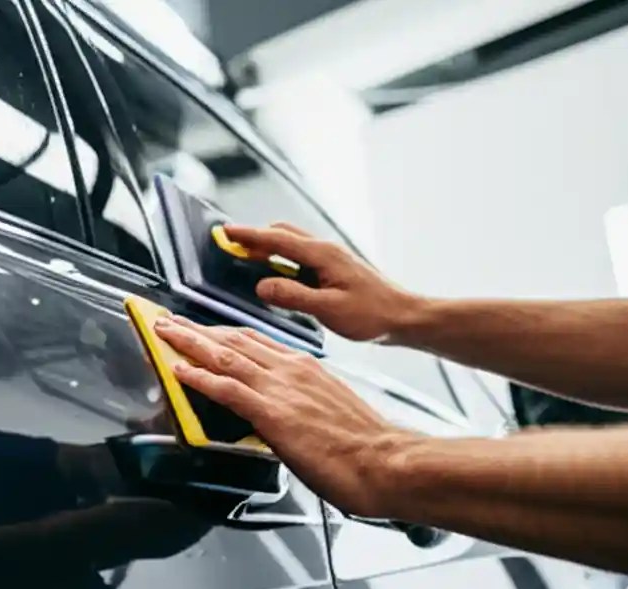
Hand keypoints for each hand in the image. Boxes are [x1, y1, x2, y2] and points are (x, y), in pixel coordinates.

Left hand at [153, 315, 417, 517]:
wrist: (388, 461)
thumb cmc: (366, 446)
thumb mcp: (331, 410)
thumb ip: (303, 404)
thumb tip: (287, 413)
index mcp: (305, 368)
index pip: (254, 342)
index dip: (222, 333)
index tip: (201, 328)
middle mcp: (291, 370)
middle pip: (234, 340)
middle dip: (197, 329)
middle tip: (169, 321)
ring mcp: (281, 390)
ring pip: (224, 355)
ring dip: (188, 342)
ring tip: (163, 333)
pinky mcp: (273, 414)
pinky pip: (227, 388)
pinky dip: (199, 376)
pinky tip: (179, 370)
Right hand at [225, 223, 424, 341]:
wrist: (403, 316)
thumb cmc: (371, 314)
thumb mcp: (328, 309)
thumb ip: (293, 296)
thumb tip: (261, 286)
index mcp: (322, 255)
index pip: (277, 240)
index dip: (248, 236)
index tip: (225, 232)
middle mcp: (326, 250)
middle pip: (283, 234)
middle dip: (255, 237)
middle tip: (231, 244)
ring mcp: (331, 257)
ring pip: (292, 243)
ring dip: (268, 246)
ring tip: (247, 257)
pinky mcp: (334, 268)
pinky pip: (301, 255)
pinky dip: (282, 257)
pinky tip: (277, 273)